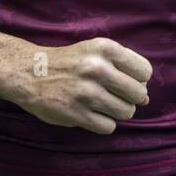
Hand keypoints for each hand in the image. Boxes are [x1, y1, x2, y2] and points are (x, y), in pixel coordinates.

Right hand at [5, 36, 151, 134]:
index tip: (126, 81)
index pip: (145, 71)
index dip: (139, 80)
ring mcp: (87, 93)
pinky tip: (91, 113)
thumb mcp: (95, 51)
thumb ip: (123, 67)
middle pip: (138, 94)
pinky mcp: (77, 114)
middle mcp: (97, 69)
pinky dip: (103, 123)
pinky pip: (108, 126)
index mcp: (105, 49)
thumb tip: (146, 97)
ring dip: (117, 111)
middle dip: (130, 98)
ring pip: (126, 112)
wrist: (29, 73)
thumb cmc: (68, 62)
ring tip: (101, 104)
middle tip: (113, 95)